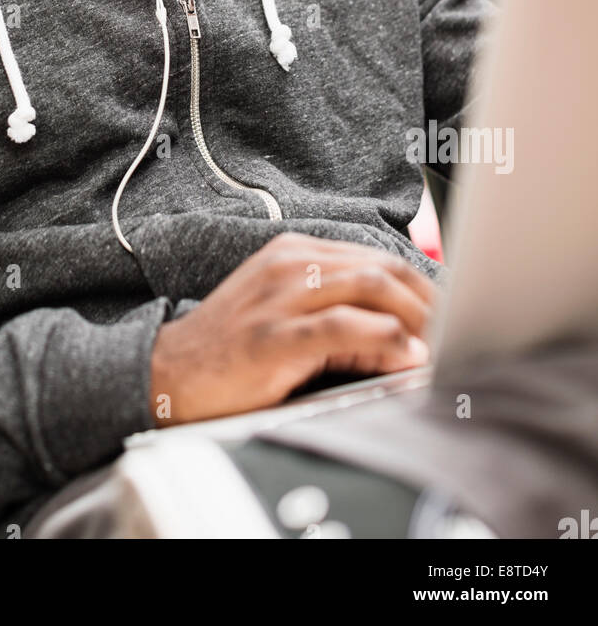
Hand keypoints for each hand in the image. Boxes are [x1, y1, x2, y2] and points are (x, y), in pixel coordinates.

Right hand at [149, 232, 438, 425]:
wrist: (169, 373)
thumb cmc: (232, 347)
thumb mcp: (285, 311)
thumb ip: (338, 308)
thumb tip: (406, 331)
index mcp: (295, 252)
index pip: (377, 258)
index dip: (423, 285)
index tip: (452, 312)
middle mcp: (290, 264)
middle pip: (382, 269)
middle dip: (429, 301)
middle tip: (458, 332)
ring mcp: (280, 297)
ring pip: (369, 288)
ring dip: (416, 318)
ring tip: (441, 345)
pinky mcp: (273, 336)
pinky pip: (342, 328)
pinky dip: (383, 340)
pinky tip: (406, 356)